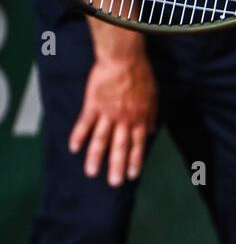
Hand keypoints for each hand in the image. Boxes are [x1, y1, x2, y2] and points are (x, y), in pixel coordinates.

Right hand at [70, 50, 156, 186]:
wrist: (124, 60)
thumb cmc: (141, 76)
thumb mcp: (154, 97)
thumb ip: (152, 116)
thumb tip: (153, 131)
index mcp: (141, 119)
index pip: (138, 145)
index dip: (135, 161)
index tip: (133, 175)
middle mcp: (125, 120)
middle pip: (120, 147)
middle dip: (117, 166)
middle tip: (114, 183)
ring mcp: (108, 114)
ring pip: (101, 139)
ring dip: (96, 158)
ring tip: (91, 173)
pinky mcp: (93, 105)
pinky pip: (84, 124)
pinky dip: (78, 136)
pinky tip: (73, 148)